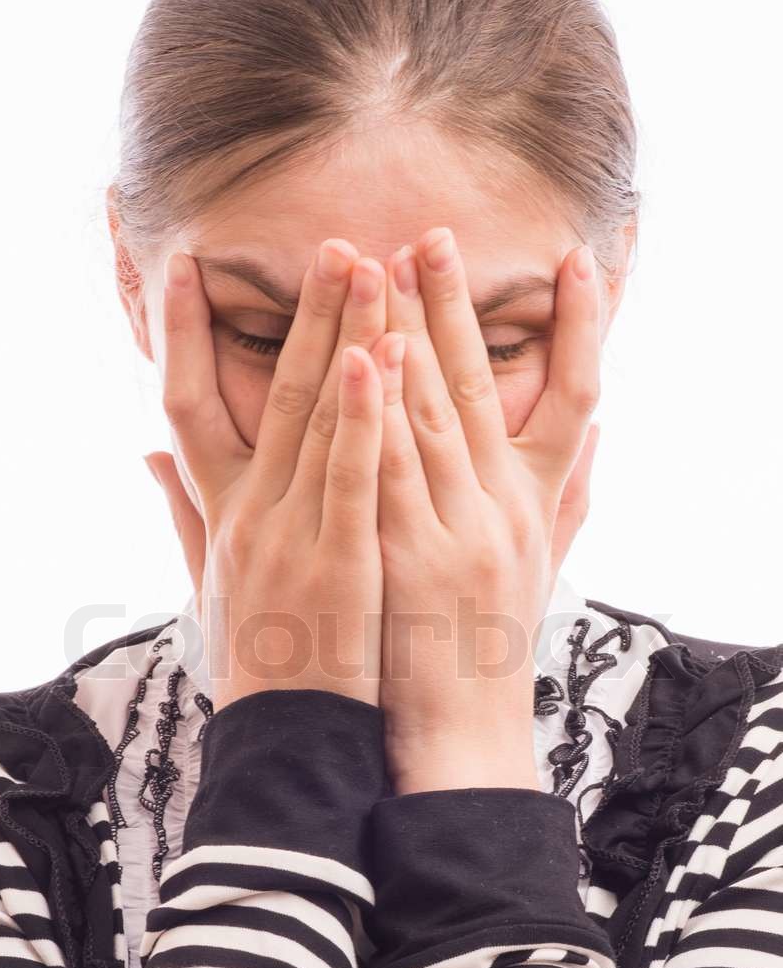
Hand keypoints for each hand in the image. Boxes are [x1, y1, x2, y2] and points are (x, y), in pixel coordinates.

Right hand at [146, 243, 397, 713]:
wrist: (287, 737)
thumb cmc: (259, 657)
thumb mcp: (210, 580)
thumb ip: (183, 509)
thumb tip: (146, 453)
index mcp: (221, 512)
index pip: (186, 403)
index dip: (182, 333)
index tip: (188, 266)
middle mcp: (249, 513)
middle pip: (272, 393)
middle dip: (305, 313)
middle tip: (335, 242)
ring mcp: (291, 535)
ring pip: (316, 420)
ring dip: (343, 338)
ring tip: (369, 268)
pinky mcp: (338, 563)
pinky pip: (350, 476)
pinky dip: (362, 415)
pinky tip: (379, 359)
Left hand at [369, 229, 601, 794]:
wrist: (466, 734)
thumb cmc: (492, 652)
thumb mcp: (542, 569)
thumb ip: (573, 497)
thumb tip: (602, 433)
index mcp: (532, 506)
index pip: (568, 398)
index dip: (576, 327)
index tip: (573, 260)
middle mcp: (505, 511)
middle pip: (481, 390)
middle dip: (456, 306)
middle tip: (434, 232)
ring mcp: (460, 534)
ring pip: (433, 417)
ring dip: (407, 336)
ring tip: (385, 264)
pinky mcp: (411, 560)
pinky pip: (390, 472)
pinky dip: (378, 411)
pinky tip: (365, 356)